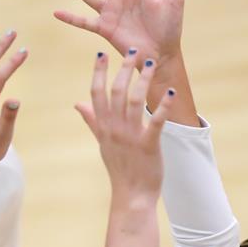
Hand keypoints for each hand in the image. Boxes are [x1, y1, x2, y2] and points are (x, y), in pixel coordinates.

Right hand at [76, 50, 172, 199]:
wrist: (131, 196)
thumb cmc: (119, 169)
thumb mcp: (102, 143)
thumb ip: (92, 120)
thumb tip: (78, 103)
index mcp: (103, 127)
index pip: (97, 93)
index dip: (99, 72)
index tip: (101, 54)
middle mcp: (114, 129)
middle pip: (116, 91)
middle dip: (123, 68)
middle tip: (132, 50)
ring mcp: (130, 136)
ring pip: (135, 101)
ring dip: (143, 79)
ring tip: (151, 63)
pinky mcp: (148, 145)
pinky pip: (155, 121)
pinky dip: (163, 105)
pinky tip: (170, 90)